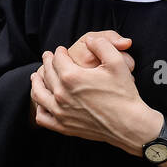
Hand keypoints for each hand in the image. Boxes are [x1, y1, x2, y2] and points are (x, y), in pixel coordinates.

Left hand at [31, 39, 152, 150]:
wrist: (129, 124)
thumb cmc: (124, 93)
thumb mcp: (117, 62)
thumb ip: (102, 44)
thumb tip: (90, 39)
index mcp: (71, 77)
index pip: (57, 59)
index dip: (59, 52)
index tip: (61, 49)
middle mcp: (61, 94)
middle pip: (47, 74)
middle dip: (47, 62)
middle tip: (47, 57)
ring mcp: (60, 112)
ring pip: (39, 94)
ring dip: (36, 82)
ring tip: (37, 76)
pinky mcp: (64, 126)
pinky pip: (42, 117)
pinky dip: (39, 108)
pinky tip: (43, 102)